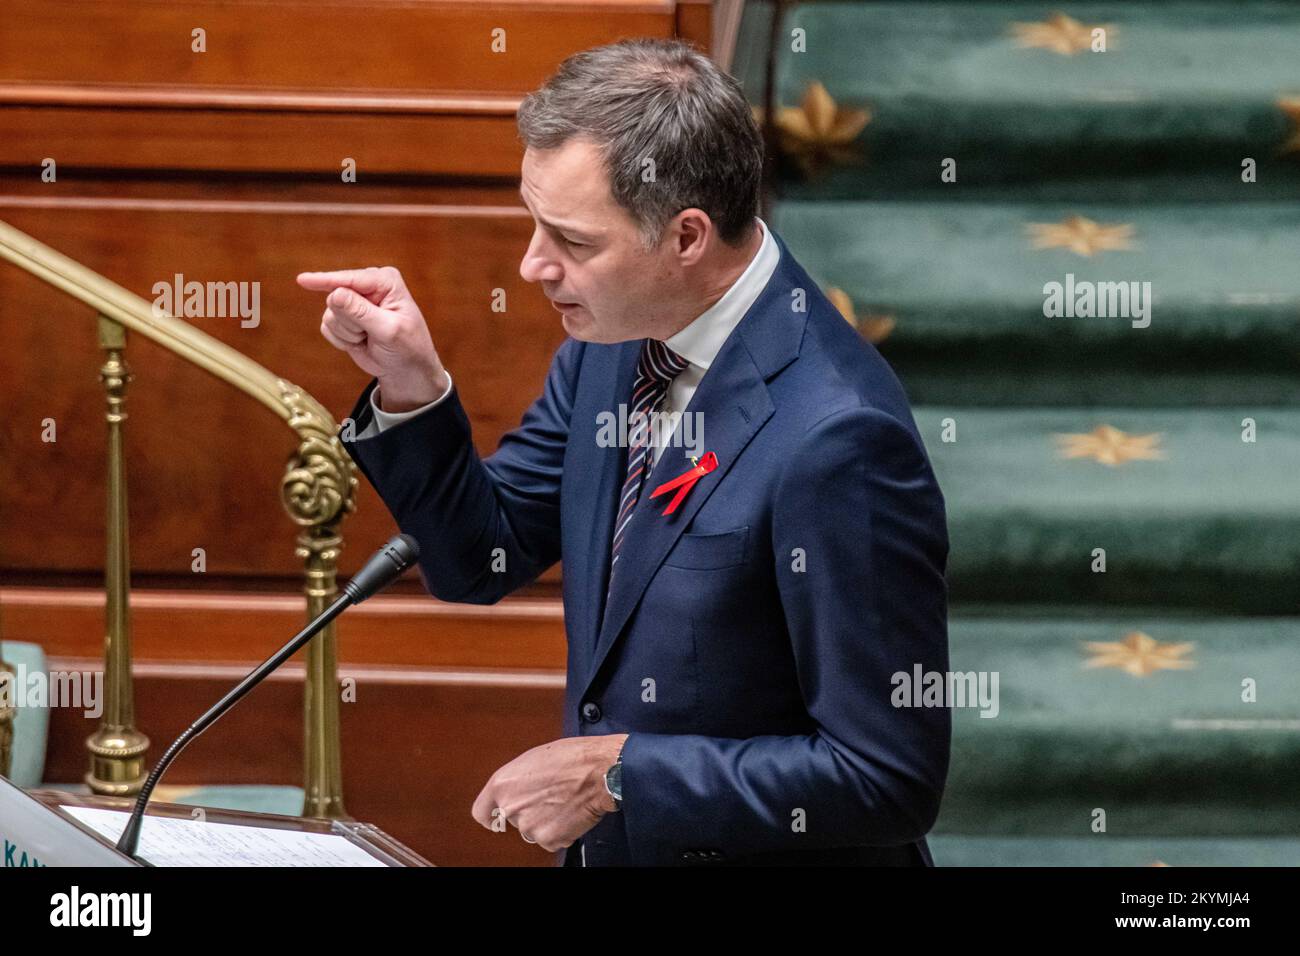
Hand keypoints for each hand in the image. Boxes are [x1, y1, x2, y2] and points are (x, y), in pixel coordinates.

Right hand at [296, 265, 449, 411]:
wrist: (406, 370)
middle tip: (370, 333)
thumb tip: (335, 294)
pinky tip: (360, 342)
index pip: (350, 279)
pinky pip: (326, 327)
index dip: (326, 281)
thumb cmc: (408, 348)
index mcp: (385, 281)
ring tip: (368, 338)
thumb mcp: (389, 330)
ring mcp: (353, 301)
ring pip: (330, 314)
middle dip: (349, 322)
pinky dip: (341, 340)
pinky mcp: (342, 318)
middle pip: (336, 297)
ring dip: (347, 333)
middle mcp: (367, 286)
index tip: (303, 280)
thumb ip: (361, 312)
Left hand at [471, 734, 627, 851]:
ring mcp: (529, 826)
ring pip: (534, 830)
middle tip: (549, 799)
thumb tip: (518, 790)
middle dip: (530, 813)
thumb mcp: (533, 759)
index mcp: (502, 784)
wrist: (599, 771)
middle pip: (513, 821)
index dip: (491, 816)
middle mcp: (510, 807)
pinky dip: (562, 831)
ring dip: (547, 822)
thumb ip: (518, 780)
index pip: (481, 812)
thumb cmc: (571, 758)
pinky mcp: (548, 839)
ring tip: (564, 801)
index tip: (497, 820)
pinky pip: (552, 840)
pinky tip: (571, 812)